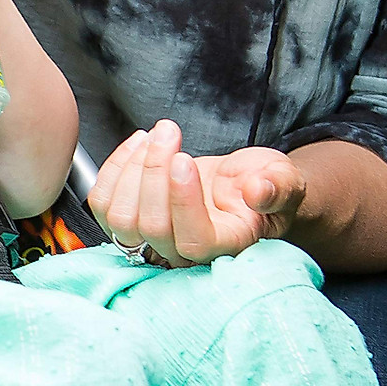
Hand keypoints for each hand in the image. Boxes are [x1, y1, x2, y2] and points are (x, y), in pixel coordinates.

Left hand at [89, 119, 306, 266]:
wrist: (239, 184)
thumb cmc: (262, 183)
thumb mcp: (283, 179)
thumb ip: (277, 187)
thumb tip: (258, 192)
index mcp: (227, 248)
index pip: (194, 240)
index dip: (182, 201)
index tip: (184, 159)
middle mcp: (185, 254)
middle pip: (152, 227)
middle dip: (155, 171)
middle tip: (170, 131)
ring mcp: (152, 242)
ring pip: (121, 218)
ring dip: (132, 167)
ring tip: (157, 135)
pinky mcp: (130, 221)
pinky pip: (103, 203)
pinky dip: (114, 167)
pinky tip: (138, 142)